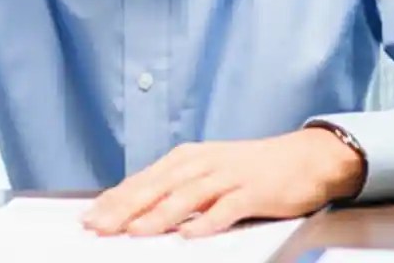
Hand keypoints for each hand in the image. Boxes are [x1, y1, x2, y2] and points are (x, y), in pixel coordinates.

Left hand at [82, 128, 364, 237]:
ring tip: (135, 232)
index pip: (142, 181)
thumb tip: (136, 211)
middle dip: (125, 209)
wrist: (303, 158)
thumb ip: (174, 190)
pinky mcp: (253, 191)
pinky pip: (227, 209)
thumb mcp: (206, 173)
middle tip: (99, 227)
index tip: (89, 218)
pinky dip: (208, 222)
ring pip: (186, 197)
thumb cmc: (249, 170)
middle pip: (156, 187)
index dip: (114, 200)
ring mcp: (227, 176)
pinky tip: (191, 235)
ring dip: (159, 215)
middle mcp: (202, 163)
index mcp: (186, 159)